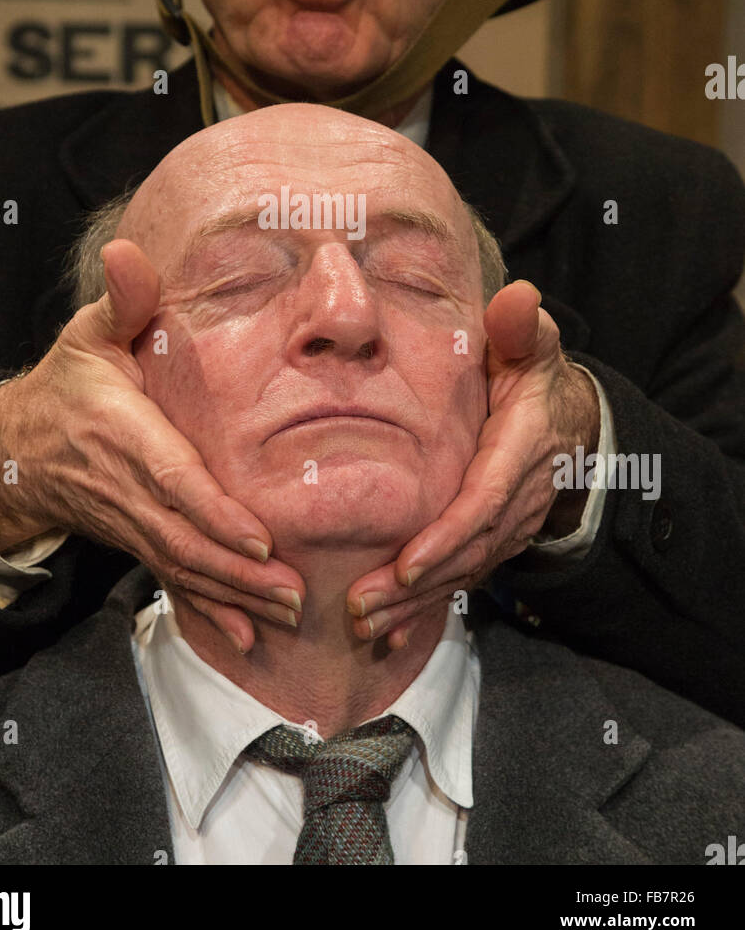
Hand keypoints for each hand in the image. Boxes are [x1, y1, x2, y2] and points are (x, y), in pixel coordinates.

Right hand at [0, 238, 303, 652]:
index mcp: (124, 433)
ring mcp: (132, 522)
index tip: (259, 538)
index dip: (214, 512)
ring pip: (186, 566)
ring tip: (290, 613)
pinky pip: (175, 580)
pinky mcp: (138, 540)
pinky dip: (212, 611)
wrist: (19, 447)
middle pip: (187, 538)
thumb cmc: (70, 381)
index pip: (173, 479)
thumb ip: (121, 300)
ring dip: (237, 596)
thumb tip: (129, 253)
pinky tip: (250, 637)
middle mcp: (128, 488)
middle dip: (240, 571)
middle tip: (296, 592)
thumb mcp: (88, 334)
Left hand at [345, 279, 599, 647]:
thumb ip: (521, 326)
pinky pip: (461, 579)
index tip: (406, 562)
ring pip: (462, 573)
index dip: (447, 535)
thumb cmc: (532, 372)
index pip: (484, 499)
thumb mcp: (532, 344)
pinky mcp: (493, 540)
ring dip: (411, 603)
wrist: (569, 420)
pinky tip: (387, 631)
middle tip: (360, 606)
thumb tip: (518, 299)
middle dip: (414, 584)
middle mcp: (517, 496)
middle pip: (466, 550)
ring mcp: (508, 526)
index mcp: (521, 446)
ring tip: (361, 624)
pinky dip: (424, 607)